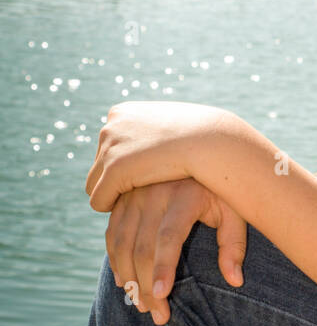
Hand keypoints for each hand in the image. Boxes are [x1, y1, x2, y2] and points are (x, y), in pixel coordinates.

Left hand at [86, 101, 233, 211]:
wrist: (212, 140)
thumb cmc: (203, 136)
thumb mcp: (173, 128)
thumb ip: (155, 135)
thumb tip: (149, 143)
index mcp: (123, 113)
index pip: (108, 145)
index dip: (122, 163)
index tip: (137, 177)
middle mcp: (111, 125)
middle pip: (99, 163)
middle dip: (114, 178)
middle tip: (134, 193)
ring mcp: (110, 147)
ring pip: (95, 182)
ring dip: (111, 193)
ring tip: (133, 204)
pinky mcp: (115, 170)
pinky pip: (99, 199)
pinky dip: (109, 206)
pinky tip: (130, 213)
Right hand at [105, 177, 247, 324]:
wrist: (198, 150)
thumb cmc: (221, 188)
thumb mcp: (236, 208)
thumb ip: (234, 244)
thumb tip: (235, 280)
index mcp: (184, 193)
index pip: (167, 237)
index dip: (163, 268)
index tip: (162, 297)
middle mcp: (154, 191)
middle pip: (141, 246)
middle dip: (146, 286)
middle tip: (157, 315)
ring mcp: (134, 192)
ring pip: (120, 242)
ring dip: (127, 278)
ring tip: (141, 305)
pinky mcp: (122, 197)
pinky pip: (111, 232)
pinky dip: (114, 260)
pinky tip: (124, 282)